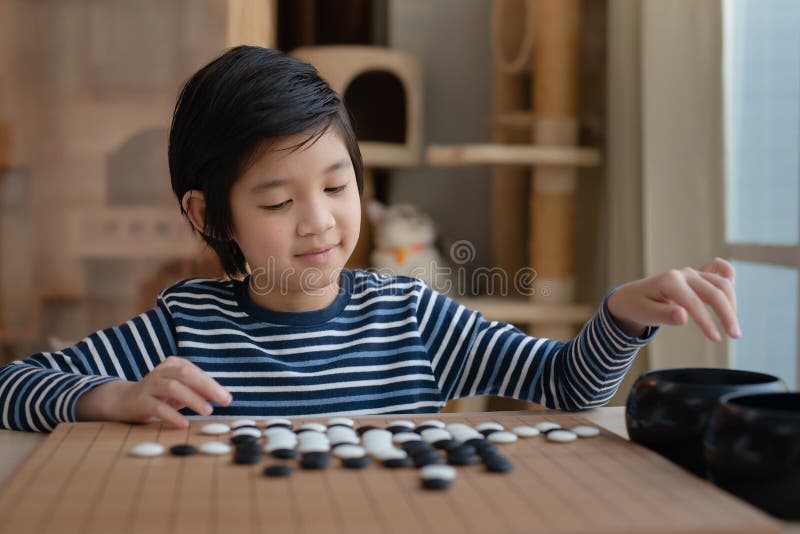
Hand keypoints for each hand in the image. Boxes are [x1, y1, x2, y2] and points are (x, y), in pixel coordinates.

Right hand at [76, 356, 231, 427]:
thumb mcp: (180, 390)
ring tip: (208, 411)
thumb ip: (198, 391)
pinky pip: (158, 407)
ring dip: (192, 399)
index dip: (212, 384)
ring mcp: (150, 385)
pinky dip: (173, 415)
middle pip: (185, 374)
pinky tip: (184, 423)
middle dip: (206, 387)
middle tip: (224, 401)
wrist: (125, 401)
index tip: (226, 398)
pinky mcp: (141, 402)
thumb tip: (223, 397)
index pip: (195, 372)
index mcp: (172, 365)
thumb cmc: (160, 395)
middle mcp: (161, 371)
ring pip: (173, 388)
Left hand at [607, 257, 739, 341]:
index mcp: (670, 281)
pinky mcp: (698, 276)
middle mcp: (684, 274)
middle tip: (735, 336)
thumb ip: (664, 315)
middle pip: (715, 291)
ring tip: (733, 327)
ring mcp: (692, 273)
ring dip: (732, 304)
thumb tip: (683, 316)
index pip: (694, 303)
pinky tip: (732, 297)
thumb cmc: (637, 306)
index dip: (707, 322)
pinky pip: (719, 269)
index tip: (716, 339)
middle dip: (727, 314)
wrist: (632, 297)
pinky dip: (730, 278)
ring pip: (722, 283)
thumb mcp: (645, 314)